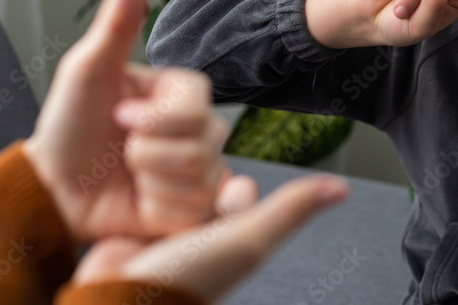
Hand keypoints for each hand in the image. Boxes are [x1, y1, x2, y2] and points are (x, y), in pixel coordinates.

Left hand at [23, 0, 227, 242]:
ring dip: (152, 179)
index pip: (198, 102)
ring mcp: (200, 169)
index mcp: (180, 92)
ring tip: (129, 176)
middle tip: (120, 151)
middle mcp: (198, 128)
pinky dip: (160, 208)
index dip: (156, 117)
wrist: (52, 191)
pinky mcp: (195, 208)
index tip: (118, 118)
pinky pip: (197, 209)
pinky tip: (141, 201)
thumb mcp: (88, 69)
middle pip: (205, 141)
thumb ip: (118, 20)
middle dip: (150, 151)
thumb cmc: (68, 125)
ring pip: (201, 175)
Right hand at [70, 172, 348, 302]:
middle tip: (187, 165)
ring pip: (172, 188)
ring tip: (156, 169)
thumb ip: (289, 210)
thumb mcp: (248, 237)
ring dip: (164, 175)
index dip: (236, 188)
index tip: (234, 183)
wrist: (117, 299)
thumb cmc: (187, 279)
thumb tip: (341, 188)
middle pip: (204, 186)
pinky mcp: (131, 233)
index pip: (240, 197)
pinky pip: (140, 197)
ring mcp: (165, 238)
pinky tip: (132, 173)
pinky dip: (138, 187)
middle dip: (195, 173)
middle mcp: (200, 241)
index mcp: (231, 244)